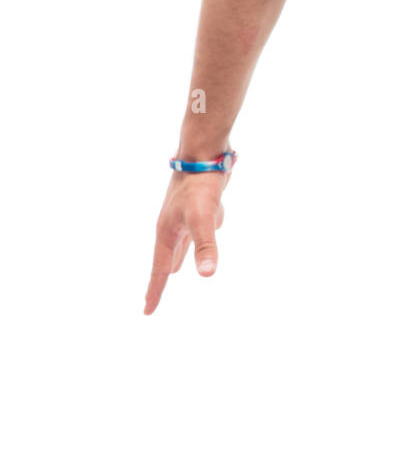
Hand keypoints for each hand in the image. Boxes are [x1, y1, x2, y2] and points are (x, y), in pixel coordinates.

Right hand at [143, 156, 234, 314]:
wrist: (204, 153)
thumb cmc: (200, 186)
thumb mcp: (204, 218)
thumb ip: (205, 246)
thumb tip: (207, 276)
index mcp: (167, 234)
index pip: (160, 271)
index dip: (155, 292)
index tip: (147, 312)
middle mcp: (172, 226)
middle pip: (165, 260)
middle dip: (160, 278)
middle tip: (153, 295)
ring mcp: (184, 215)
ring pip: (180, 243)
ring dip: (176, 257)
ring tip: (173, 270)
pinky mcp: (199, 204)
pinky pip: (200, 224)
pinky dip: (203, 231)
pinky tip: (211, 226)